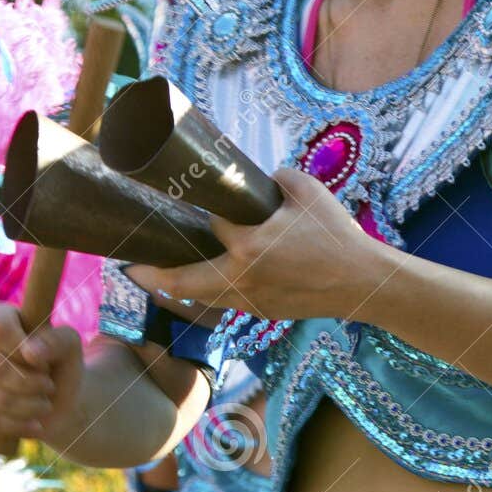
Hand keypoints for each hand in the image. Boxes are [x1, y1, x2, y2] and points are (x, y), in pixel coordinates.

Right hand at [0, 303, 83, 443]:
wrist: (58, 401)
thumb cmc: (61, 365)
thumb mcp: (69, 346)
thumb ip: (57, 340)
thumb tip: (31, 352)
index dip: (22, 348)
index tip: (44, 362)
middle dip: (28, 384)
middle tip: (49, 387)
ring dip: (28, 407)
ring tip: (45, 405)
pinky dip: (16, 426)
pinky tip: (34, 424)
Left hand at [131, 166, 383, 323]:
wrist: (362, 283)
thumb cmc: (337, 236)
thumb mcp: (308, 191)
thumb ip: (276, 179)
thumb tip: (258, 180)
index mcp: (249, 245)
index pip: (211, 224)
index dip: (202, 211)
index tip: (185, 201)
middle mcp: (241, 278)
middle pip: (182, 281)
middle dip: (151, 276)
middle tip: (129, 267)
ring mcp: (250, 300)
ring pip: (200, 297)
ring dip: (175, 288)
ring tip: (156, 276)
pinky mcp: (262, 312)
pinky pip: (223, 302)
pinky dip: (204, 293)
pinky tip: (200, 284)